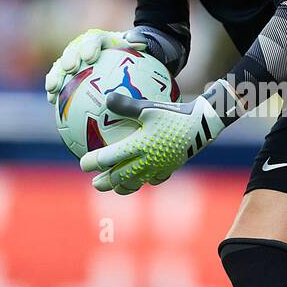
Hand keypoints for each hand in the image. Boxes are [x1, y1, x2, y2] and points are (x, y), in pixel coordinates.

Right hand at [45, 29, 146, 103]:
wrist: (121, 58)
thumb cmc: (130, 55)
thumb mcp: (137, 47)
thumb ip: (137, 42)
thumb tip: (140, 42)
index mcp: (99, 40)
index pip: (94, 40)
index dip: (90, 47)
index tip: (90, 57)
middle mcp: (82, 47)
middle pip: (73, 50)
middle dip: (69, 58)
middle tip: (70, 68)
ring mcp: (73, 60)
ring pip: (61, 65)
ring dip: (55, 75)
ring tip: (53, 88)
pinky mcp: (67, 73)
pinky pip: (59, 80)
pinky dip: (54, 89)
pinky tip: (52, 101)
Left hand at [80, 92, 221, 193]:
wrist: (203, 124)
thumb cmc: (173, 112)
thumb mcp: (148, 106)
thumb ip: (126, 105)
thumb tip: (106, 98)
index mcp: (138, 146)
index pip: (108, 158)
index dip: (93, 163)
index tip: (83, 164)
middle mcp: (146, 161)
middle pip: (120, 177)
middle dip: (105, 182)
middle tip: (94, 183)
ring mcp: (159, 167)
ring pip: (137, 182)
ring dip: (123, 187)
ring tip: (116, 187)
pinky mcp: (171, 167)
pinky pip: (156, 178)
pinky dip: (146, 180)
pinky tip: (143, 178)